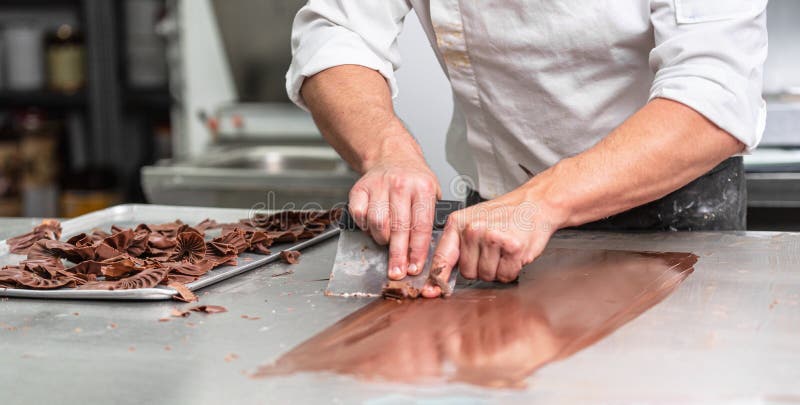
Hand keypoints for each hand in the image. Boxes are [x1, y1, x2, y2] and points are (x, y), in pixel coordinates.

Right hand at [348, 139, 440, 279]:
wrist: (393, 156)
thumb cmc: (414, 180)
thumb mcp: (432, 193)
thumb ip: (430, 218)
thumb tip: (425, 252)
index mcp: (423, 187)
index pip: (421, 226)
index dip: (417, 251)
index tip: (414, 268)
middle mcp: (401, 185)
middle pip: (398, 227)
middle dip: (398, 255)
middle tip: (397, 272)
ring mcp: (379, 185)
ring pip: (377, 223)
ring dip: (381, 239)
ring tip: (385, 241)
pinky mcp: (360, 188)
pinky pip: (359, 215)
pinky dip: (364, 226)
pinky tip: (371, 227)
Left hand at [422, 186, 566, 297]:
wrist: (534, 204)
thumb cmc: (504, 215)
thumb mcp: (473, 222)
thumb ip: (457, 247)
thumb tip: (439, 276)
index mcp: (457, 223)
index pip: (441, 257)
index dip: (436, 278)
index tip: (430, 292)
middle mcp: (472, 229)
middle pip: (467, 273)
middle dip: (480, 268)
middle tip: (493, 250)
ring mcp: (491, 237)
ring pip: (487, 276)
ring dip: (498, 269)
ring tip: (504, 249)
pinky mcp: (511, 246)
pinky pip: (506, 275)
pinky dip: (512, 269)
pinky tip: (514, 252)